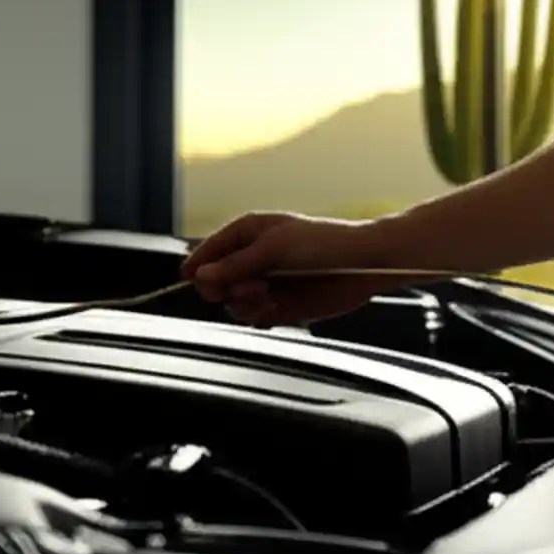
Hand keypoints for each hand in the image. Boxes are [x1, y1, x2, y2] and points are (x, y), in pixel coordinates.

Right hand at [180, 212, 407, 326]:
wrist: (361, 265)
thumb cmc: (323, 242)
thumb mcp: (275, 247)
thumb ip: (236, 264)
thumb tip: (200, 276)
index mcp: (246, 235)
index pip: (207, 252)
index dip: (197, 266)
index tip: (192, 279)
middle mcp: (250, 260)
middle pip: (213, 283)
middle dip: (226, 288)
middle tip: (250, 286)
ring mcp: (263, 284)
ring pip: (232, 303)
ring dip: (246, 303)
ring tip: (268, 296)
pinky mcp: (277, 307)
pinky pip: (253, 318)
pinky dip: (261, 316)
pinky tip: (277, 308)